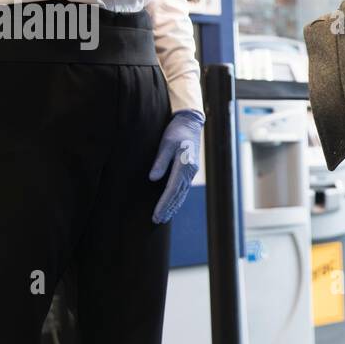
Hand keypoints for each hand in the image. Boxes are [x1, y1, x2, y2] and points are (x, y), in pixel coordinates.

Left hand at [149, 109, 203, 223]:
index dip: (164, 203)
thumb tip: (153, 178)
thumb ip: (160, 161)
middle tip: (157, 220)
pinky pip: (183, 188)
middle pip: (178, 195)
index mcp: (185, 165)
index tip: (156, 214)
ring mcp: (191, 172)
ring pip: (182, 194)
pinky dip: (177, 199)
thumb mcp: (166, 142)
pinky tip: (172, 204)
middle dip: (168, 208)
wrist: (191, 122)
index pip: (172, 189)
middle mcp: (190, 171)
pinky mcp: (190, 170)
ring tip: (164, 217)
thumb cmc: (177, 131)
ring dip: (173, 206)